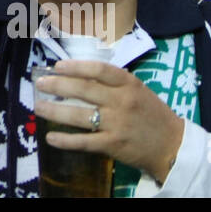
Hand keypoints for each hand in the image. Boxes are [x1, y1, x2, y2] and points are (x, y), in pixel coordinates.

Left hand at [35, 60, 184, 184]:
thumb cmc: (152, 114)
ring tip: (38, 107)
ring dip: (55, 110)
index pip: (99, 70)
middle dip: (58, 85)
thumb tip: (80, 76)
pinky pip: (84, 141)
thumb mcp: (138, 91)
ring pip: (79, 114)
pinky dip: (66, 140)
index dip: (75, 66)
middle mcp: (122, 101)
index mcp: (129, 84)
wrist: (172, 145)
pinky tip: (51, 137)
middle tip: (40, 83)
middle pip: (84, 90)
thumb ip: (114, 83)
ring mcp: (117, 124)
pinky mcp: (113, 145)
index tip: (57, 66)